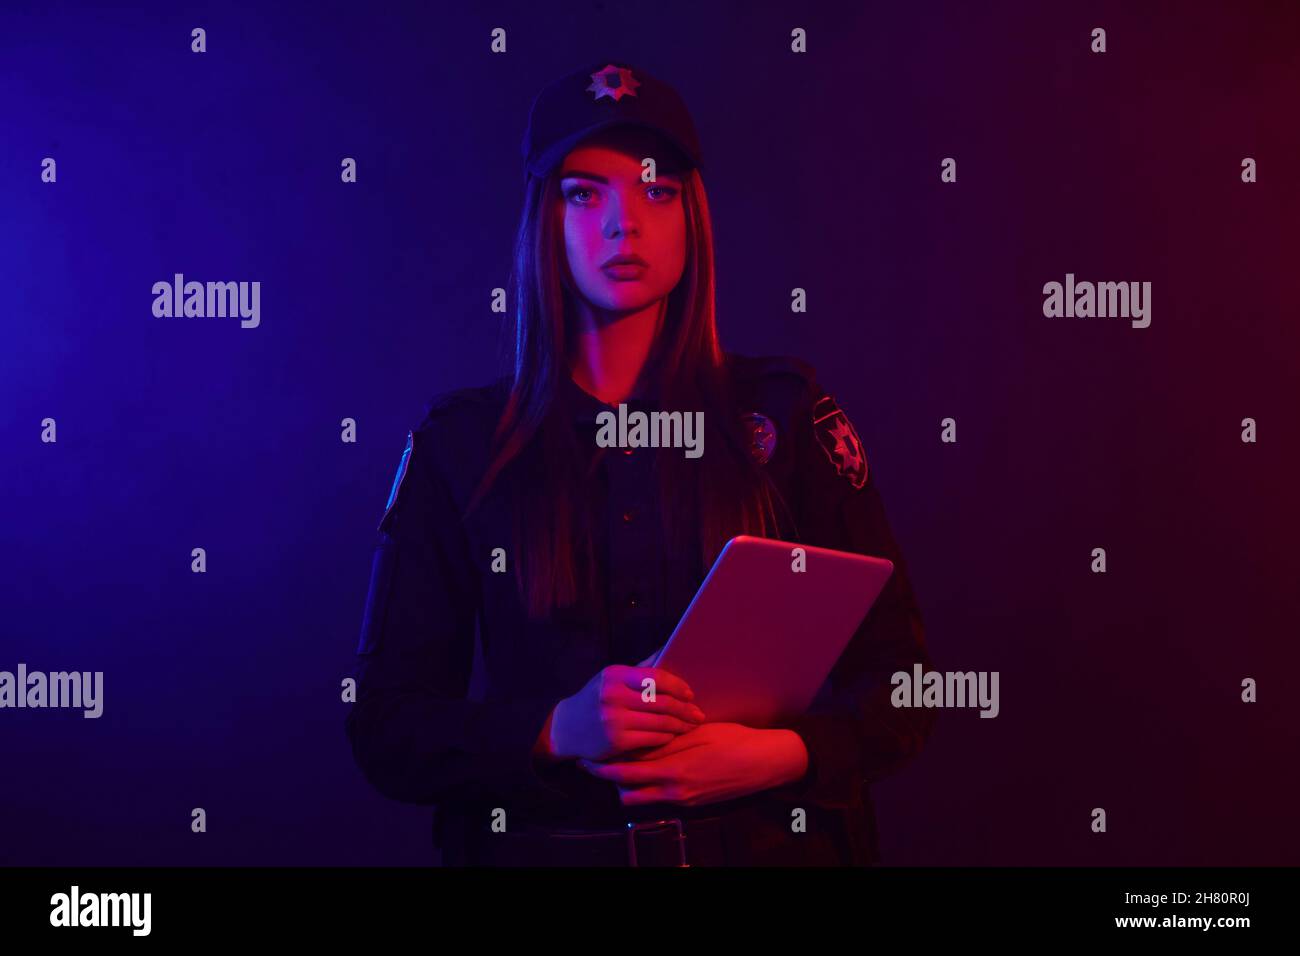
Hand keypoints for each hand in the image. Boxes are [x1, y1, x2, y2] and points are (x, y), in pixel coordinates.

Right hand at [547, 659, 704, 761]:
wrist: (566, 728)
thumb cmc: (595, 699)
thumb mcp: (610, 679)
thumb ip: (639, 669)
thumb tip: (668, 650)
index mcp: (615, 676)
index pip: (656, 677)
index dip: (678, 685)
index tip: (689, 693)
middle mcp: (613, 696)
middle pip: (662, 702)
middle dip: (685, 708)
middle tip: (698, 713)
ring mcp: (615, 720)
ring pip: (661, 721)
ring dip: (681, 724)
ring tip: (691, 724)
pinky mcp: (617, 741)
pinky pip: (653, 738)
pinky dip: (667, 736)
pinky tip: (673, 735)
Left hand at [577, 722, 809, 806]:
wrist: (764, 763)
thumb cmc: (733, 741)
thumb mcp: (697, 734)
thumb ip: (665, 741)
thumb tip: (635, 741)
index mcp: (674, 772)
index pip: (626, 774)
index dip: (603, 766)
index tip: (588, 755)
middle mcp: (675, 792)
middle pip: (627, 793)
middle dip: (609, 779)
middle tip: (597, 761)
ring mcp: (684, 800)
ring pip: (641, 799)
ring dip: (628, 785)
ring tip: (624, 763)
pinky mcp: (692, 802)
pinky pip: (659, 797)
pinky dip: (648, 786)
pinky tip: (651, 767)